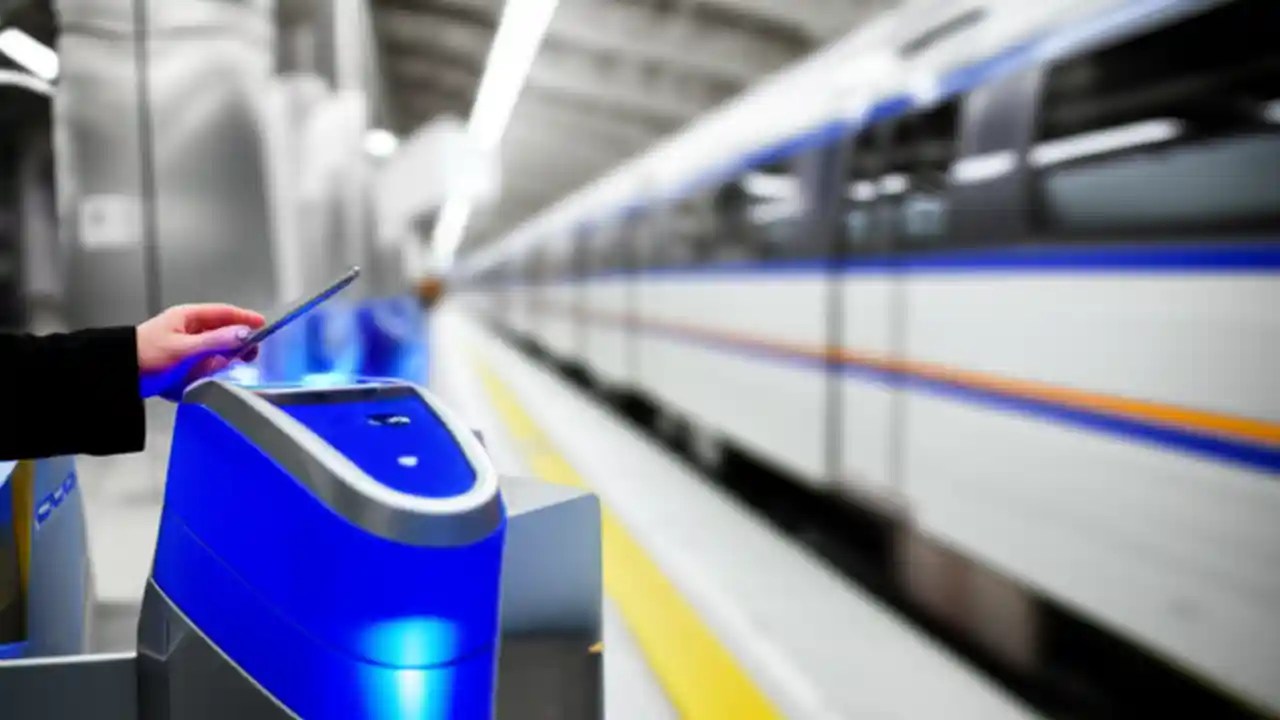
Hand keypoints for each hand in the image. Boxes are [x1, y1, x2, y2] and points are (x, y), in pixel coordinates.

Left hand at [136, 304, 265, 399]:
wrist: (120, 376)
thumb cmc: (145, 356)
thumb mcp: (184, 348)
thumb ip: (216, 341)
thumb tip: (242, 333)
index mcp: (188, 317)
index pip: (224, 312)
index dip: (244, 318)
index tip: (262, 325)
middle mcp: (188, 329)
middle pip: (222, 331)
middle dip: (237, 342)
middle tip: (251, 352)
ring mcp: (186, 346)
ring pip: (216, 349)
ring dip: (224, 358)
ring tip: (232, 367)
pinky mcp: (183, 363)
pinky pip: (206, 364)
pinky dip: (213, 370)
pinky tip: (215, 376)